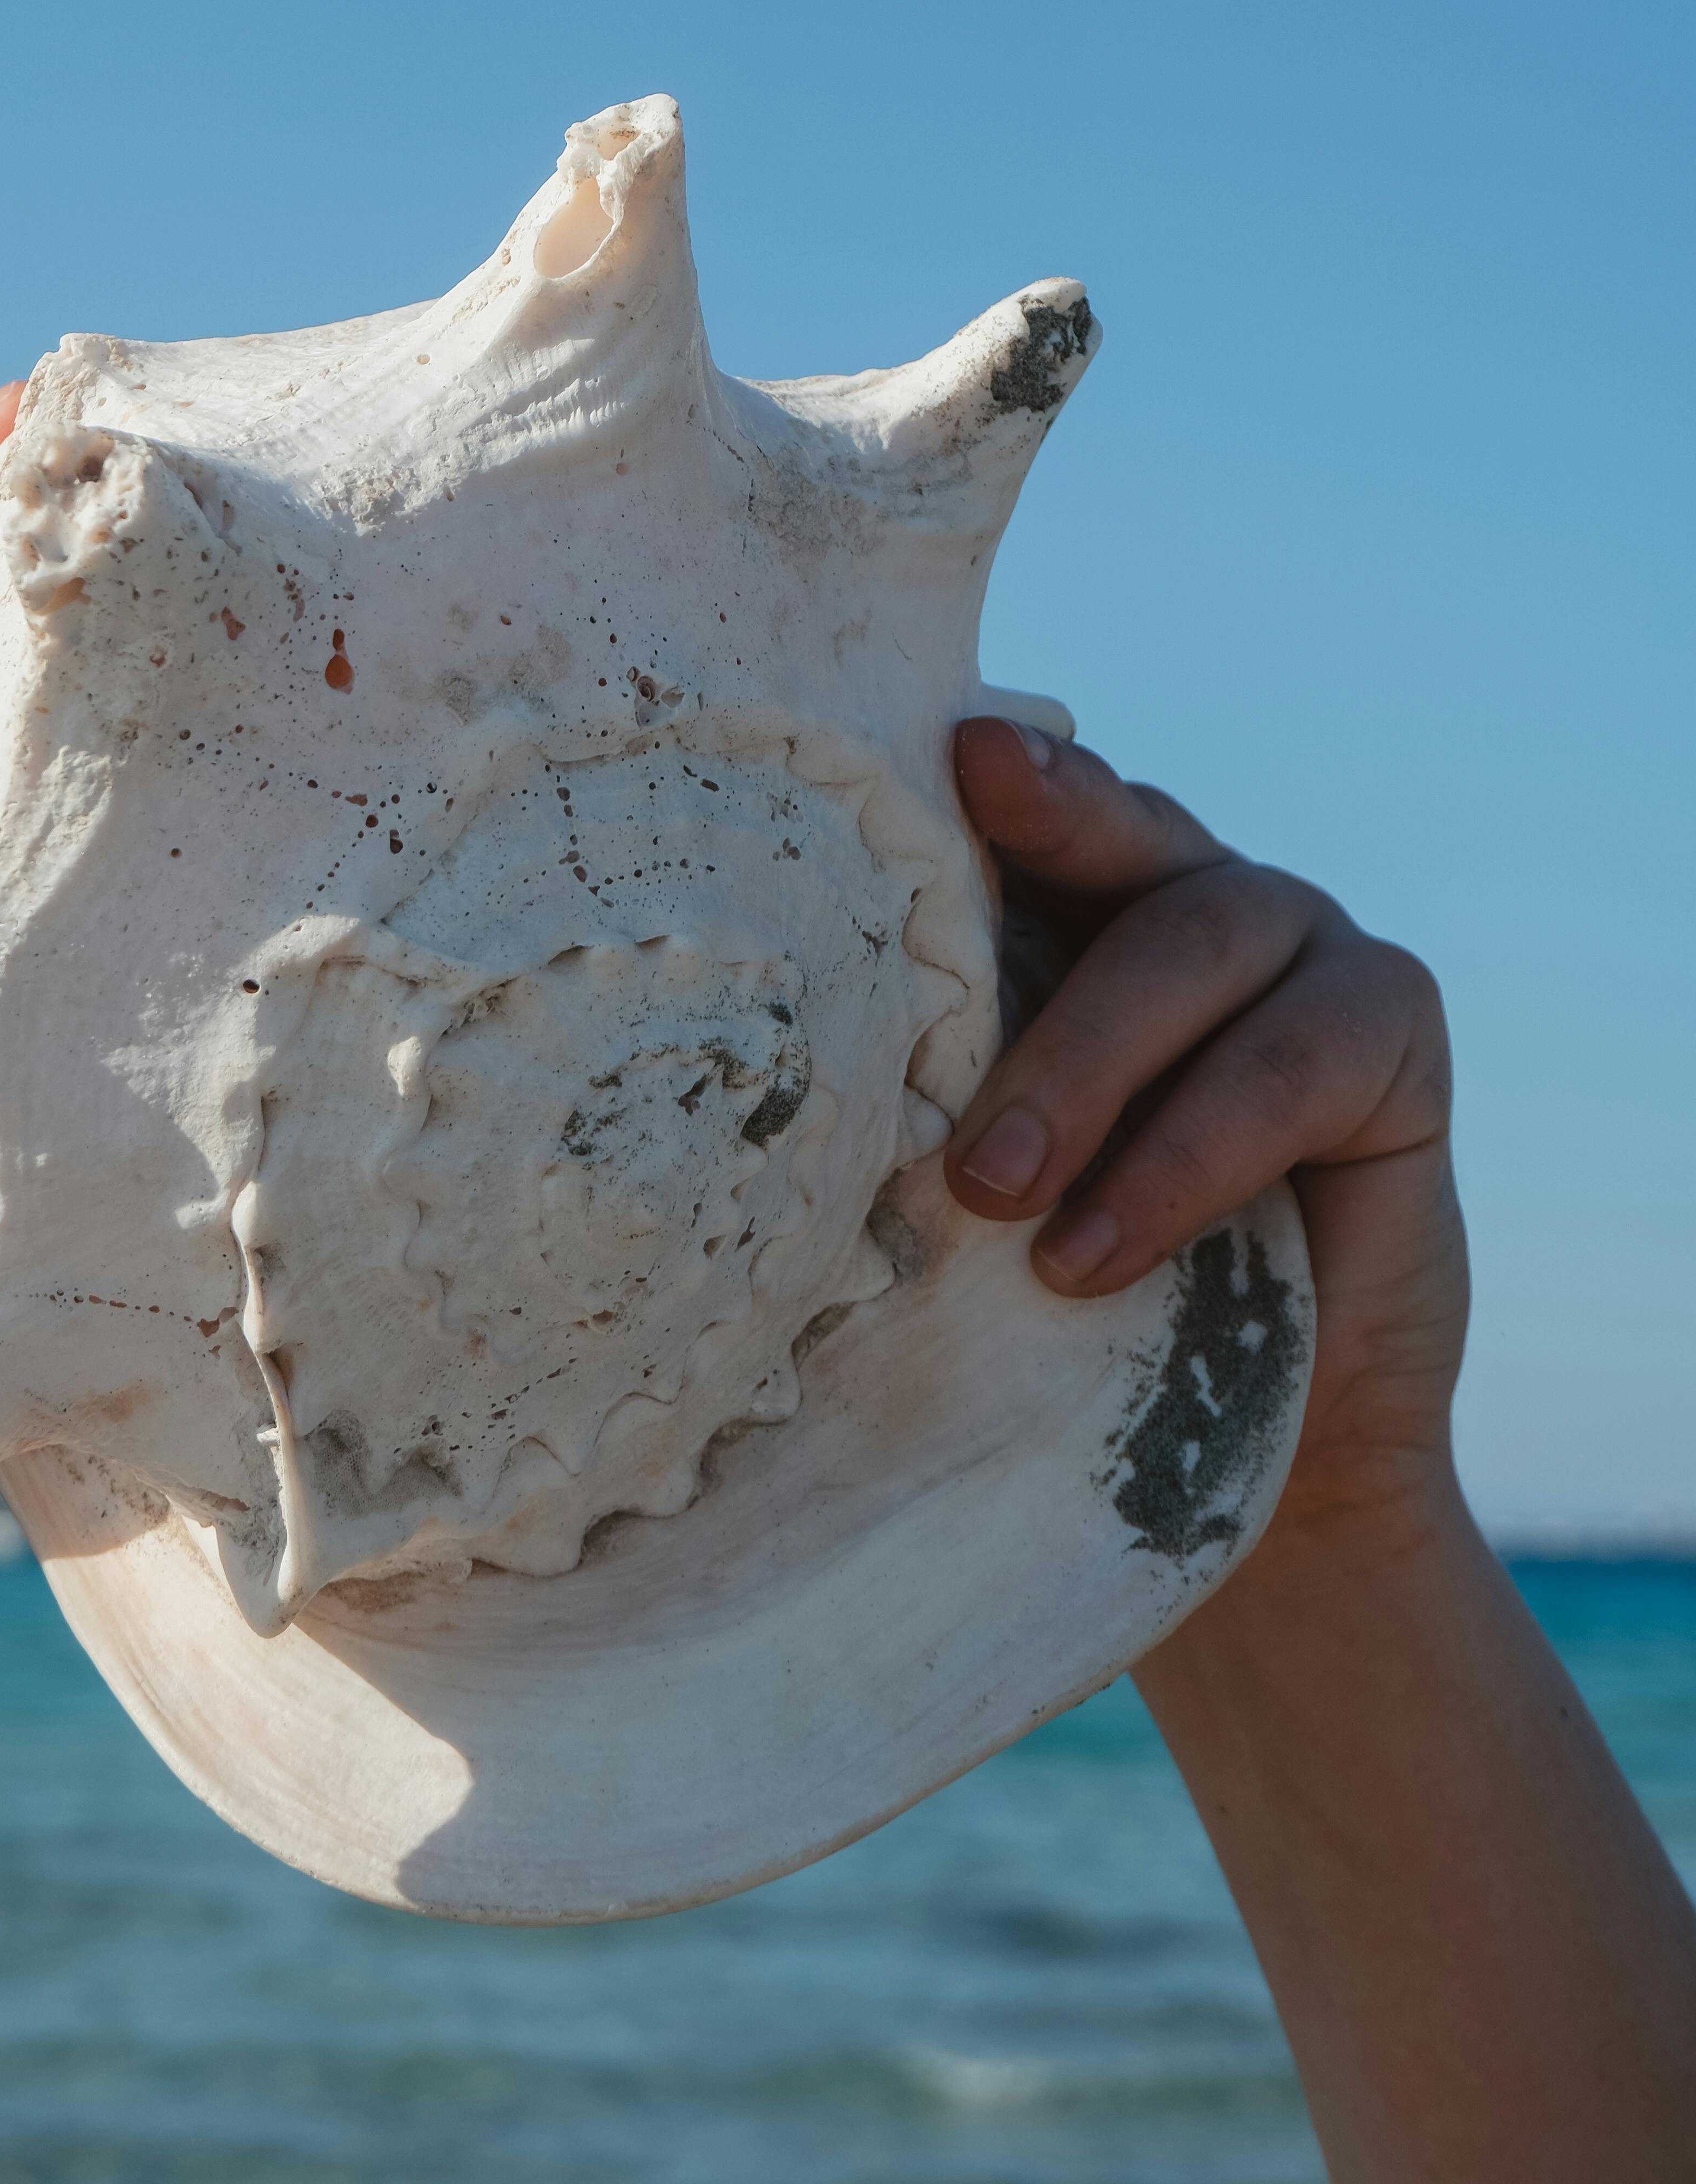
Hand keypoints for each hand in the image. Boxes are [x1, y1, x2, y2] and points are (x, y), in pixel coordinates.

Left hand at [936, 716, 1466, 1543]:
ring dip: (1092, 1077)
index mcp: (1073, 890)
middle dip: (1024, 989)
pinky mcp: (1392, 1018)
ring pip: (1195, 944)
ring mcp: (1302, 937)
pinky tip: (1107, 1248)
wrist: (1267, 1427)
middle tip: (955, 1148)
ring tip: (1003, 1205)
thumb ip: (934, 1089)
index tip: (956, 756)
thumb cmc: (1078, 1293)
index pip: (1028, 804)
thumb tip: (790, 1079)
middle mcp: (1186, 882)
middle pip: (1114, 851)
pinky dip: (1190, 1155)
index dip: (1001, 780)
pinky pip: (1296, 1059)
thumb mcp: (994, 1176)